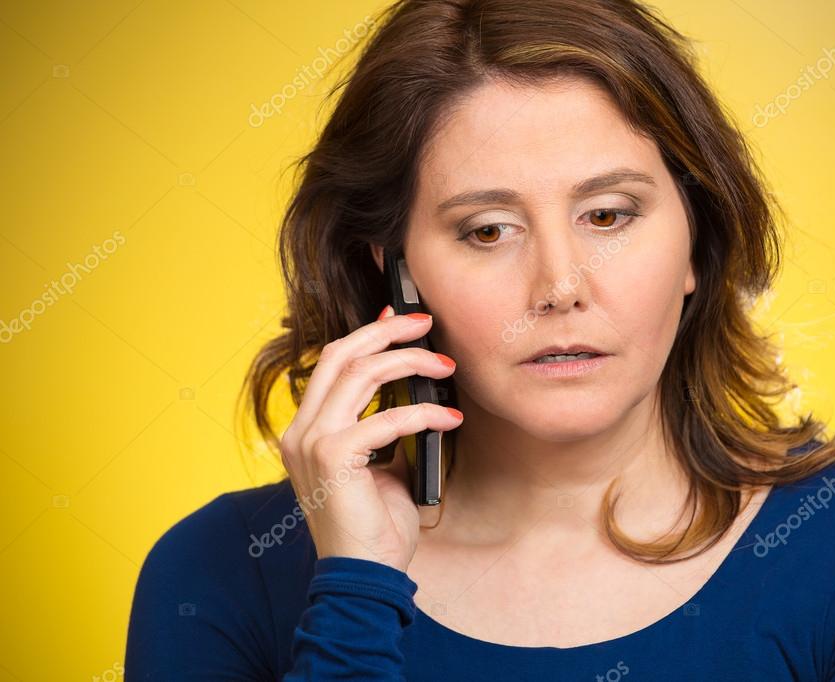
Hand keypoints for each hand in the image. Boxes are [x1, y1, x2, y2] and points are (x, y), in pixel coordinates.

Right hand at [279, 305, 460, 571]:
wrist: (363, 576)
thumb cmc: (374, 525)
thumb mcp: (380, 464)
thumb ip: (385, 426)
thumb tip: (411, 389)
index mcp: (306, 430)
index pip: (331, 363)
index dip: (367, 334)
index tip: (400, 318)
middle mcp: (300, 431)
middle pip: (342, 354)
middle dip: (387, 332)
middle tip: (426, 324)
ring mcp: (312, 443)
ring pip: (361, 373)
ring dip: (410, 363)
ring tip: (445, 366)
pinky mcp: (334, 458)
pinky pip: (387, 419)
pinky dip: (425, 413)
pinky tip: (450, 417)